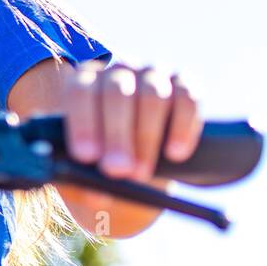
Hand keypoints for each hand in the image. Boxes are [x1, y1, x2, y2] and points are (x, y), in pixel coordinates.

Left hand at [61, 61, 202, 183]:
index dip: (82, 124)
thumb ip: (81, 181)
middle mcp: (118, 70)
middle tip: (117, 171)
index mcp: (84, 82)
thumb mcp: (86, 170)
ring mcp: (153, 72)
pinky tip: (175, 154)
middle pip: (116, 94)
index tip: (86, 157)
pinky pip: (188, 98)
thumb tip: (93, 195)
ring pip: (152, 96)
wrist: (140, 157)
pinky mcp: (185, 82)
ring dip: (146, 137)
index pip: (79, 93)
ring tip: (141, 173)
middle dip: (116, 135)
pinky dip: (182, 127)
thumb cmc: (103, 159)